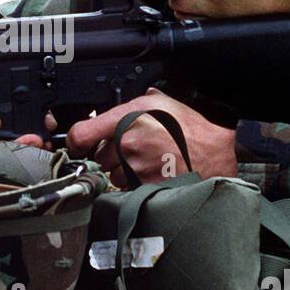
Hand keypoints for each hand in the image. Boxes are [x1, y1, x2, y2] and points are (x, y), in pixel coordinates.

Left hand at [65, 89, 237, 185]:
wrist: (213, 154)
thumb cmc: (189, 128)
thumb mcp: (159, 103)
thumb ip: (130, 107)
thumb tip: (111, 112)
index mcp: (127, 118)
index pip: (80, 134)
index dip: (75, 141)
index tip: (78, 144)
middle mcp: (126, 143)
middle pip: (98, 156)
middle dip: (110, 154)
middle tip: (134, 148)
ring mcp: (133, 167)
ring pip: (111, 174)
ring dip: (122, 170)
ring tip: (147, 160)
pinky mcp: (141, 186)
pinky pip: (126, 187)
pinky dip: (134, 183)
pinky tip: (152, 172)